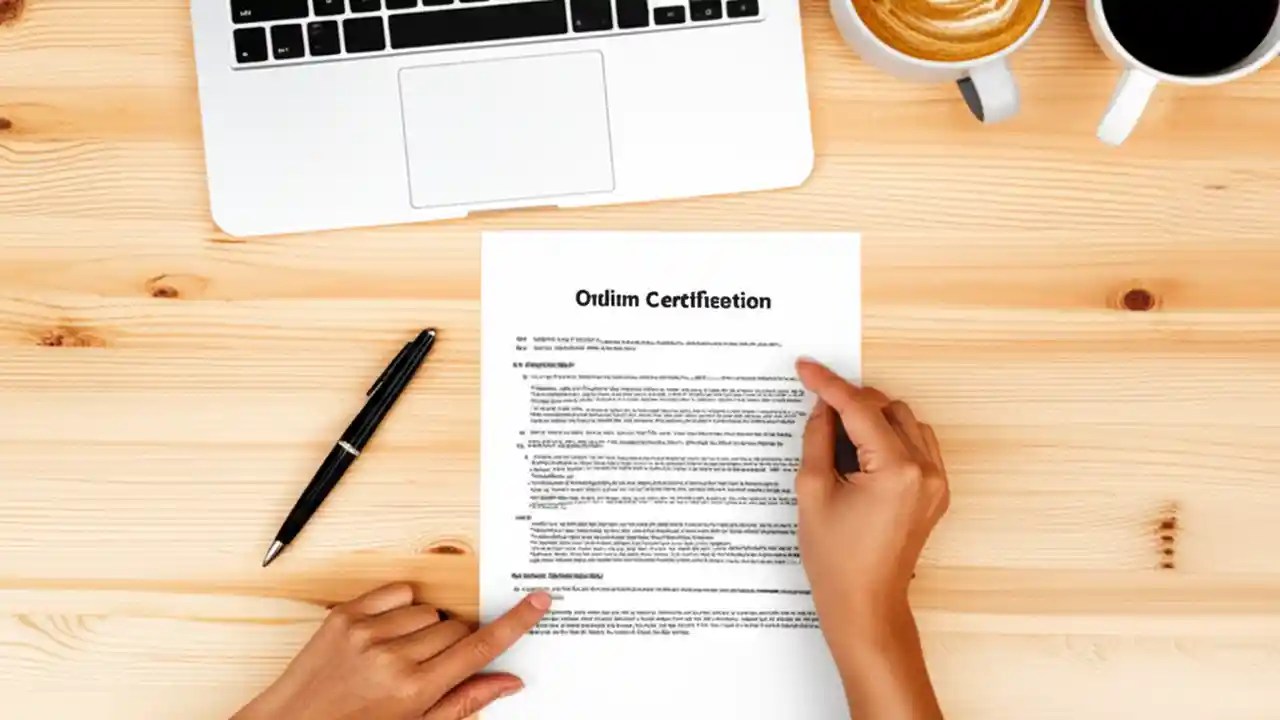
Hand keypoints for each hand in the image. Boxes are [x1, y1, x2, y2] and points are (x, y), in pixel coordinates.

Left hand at [233, 584, 550, 719]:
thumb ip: (465, 702)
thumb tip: (509, 681)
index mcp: (414, 691)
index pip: (479, 648)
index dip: (514, 623)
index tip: (538, 601)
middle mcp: (392, 658)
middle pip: (457, 628)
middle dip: (455, 645)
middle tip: (432, 669)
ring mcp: (366, 632)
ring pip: (430, 611)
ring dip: (426, 629)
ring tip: (400, 657)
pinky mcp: (346, 613)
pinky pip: (399, 593)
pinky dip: (401, 609)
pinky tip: (387, 635)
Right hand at [795, 358, 947, 718]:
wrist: (865, 605)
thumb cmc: (836, 560)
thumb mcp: (813, 492)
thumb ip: (818, 439)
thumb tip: (821, 407)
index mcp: (895, 471)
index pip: (859, 409)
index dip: (828, 385)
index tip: (807, 368)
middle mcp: (924, 471)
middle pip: (886, 408)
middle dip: (850, 402)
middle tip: (815, 406)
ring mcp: (935, 482)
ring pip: (905, 422)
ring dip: (872, 418)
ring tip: (837, 434)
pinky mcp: (935, 492)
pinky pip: (917, 445)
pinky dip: (890, 436)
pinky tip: (862, 449)